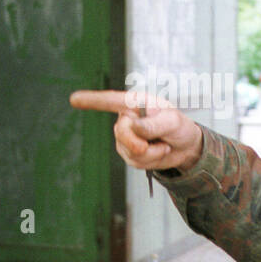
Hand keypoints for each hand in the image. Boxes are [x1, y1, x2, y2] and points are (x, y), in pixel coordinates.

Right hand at [68, 90, 203, 172]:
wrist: (186, 147)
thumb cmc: (179, 127)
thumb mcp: (172, 122)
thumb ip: (152, 124)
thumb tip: (131, 128)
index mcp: (136, 103)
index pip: (111, 101)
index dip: (92, 100)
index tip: (74, 99)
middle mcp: (128, 118)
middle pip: (121, 132)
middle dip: (139, 143)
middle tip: (160, 145)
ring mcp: (126, 137)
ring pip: (129, 151)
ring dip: (151, 154)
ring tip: (164, 145)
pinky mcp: (129, 153)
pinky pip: (135, 162)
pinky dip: (151, 161)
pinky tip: (159, 152)